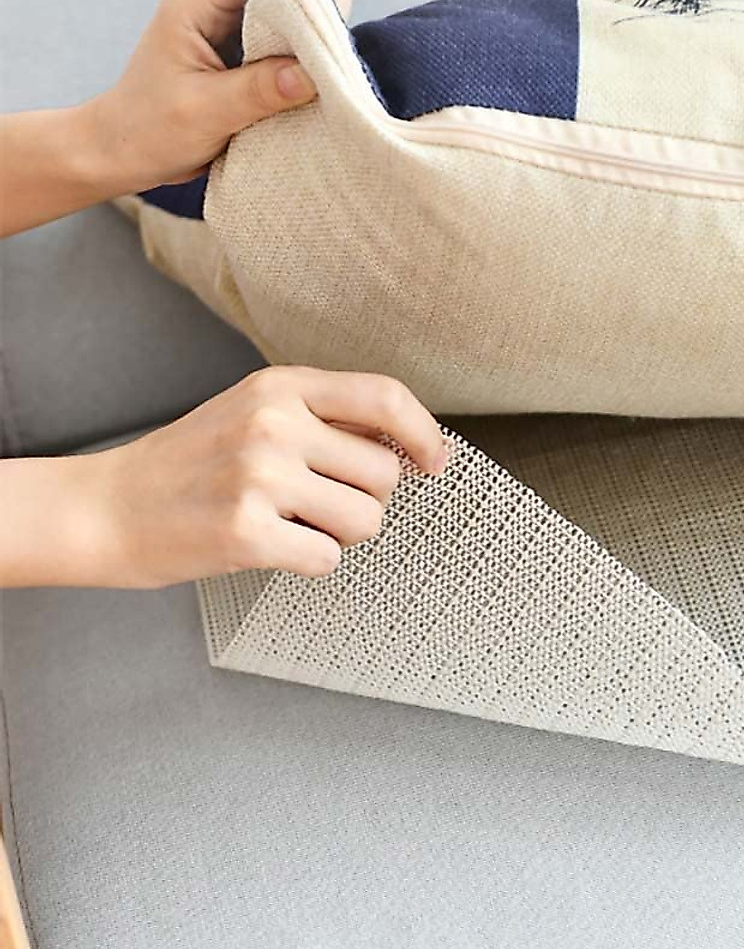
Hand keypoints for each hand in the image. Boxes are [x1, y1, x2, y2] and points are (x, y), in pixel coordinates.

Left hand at [0, 0, 355, 235]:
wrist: (126, 148)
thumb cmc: (152, 130)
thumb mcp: (205, 113)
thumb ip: (259, 90)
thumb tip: (315, 74)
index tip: (325, 31)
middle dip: (319, 2)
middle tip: (326, 54)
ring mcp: (236, 17)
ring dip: (318, 28)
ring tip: (320, 70)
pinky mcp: (251, 42)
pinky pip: (295, 29)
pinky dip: (312, 49)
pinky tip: (312, 80)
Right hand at [0, 367, 448, 588]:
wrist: (104, 509)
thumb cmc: (189, 465)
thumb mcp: (253, 412)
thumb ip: (324, 419)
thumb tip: (410, 443)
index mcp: (280, 387)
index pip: (385, 397)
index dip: (424, 433)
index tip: (434, 462)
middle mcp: (274, 424)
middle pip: (385, 472)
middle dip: (368, 498)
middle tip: (320, 504)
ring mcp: (259, 477)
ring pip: (366, 520)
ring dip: (342, 534)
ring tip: (293, 524)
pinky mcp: (245, 533)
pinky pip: (328, 558)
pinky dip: (310, 561)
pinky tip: (271, 547)